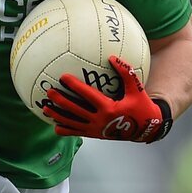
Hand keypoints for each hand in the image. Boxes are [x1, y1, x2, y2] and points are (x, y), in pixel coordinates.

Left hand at [44, 54, 171, 142]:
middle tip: (49, 92)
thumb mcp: (136, 89)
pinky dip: (65, 130)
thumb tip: (112, 57)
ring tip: (45, 109)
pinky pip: (77, 133)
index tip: (63, 77)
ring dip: (58, 115)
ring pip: (72, 123)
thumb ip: (126, 72)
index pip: (87, 95)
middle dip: (60, 101)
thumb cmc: (141, 107)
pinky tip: (55, 125)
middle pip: (75, 110)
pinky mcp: (95, 135)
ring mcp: (95, 129)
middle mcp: (99, 120)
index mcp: (108, 108)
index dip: (74, 86)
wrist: (146, 129)